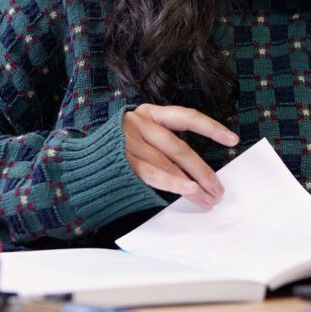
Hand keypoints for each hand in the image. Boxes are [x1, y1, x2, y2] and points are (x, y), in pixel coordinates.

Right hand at [123, 104, 239, 207]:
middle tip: (218, 188)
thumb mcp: (140, 137)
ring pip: (170, 163)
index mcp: (149, 113)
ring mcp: (130, 141)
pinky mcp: (123, 160)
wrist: (78, 163)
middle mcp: (140, 123)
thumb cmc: (116, 151)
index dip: (211, 127)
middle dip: (203, 170)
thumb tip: (197, 171)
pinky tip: (189, 191)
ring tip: (208, 198)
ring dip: (193, 184)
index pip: (186, 117)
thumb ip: (164, 146)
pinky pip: (154, 174)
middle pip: (180, 147)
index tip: (232, 139)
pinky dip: (174, 183)